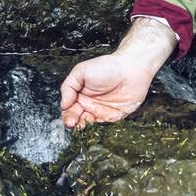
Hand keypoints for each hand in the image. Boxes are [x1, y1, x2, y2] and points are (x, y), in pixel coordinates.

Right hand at [60, 17, 177, 128]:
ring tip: (81, 125)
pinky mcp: (114, 116)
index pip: (69, 109)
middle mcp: (90, 105)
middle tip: (72, 123)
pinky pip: (105, 126)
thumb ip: (69, 87)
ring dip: (83, 127)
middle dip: (72, 123)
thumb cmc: (107, 66)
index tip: (68, 118)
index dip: (67, 115)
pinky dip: (98, 129)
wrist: (131, 68)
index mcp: (80, 95)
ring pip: (89, 125)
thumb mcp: (81, 71)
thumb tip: (63, 104)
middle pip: (77, 119)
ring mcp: (102, 112)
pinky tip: (94, 127)